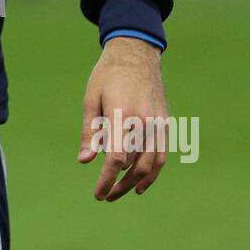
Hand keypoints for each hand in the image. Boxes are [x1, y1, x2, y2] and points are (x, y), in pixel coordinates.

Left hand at [77, 37, 168, 201]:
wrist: (136, 54)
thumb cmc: (108, 75)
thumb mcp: (91, 99)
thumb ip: (90, 132)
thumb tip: (85, 161)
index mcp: (121, 114)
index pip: (117, 158)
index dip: (107, 179)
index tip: (98, 193)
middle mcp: (143, 121)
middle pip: (133, 165)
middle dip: (118, 184)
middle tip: (105, 195)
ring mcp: (157, 123)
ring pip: (150, 164)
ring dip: (135, 183)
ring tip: (120, 193)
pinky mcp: (164, 123)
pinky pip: (161, 155)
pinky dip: (153, 173)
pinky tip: (141, 184)